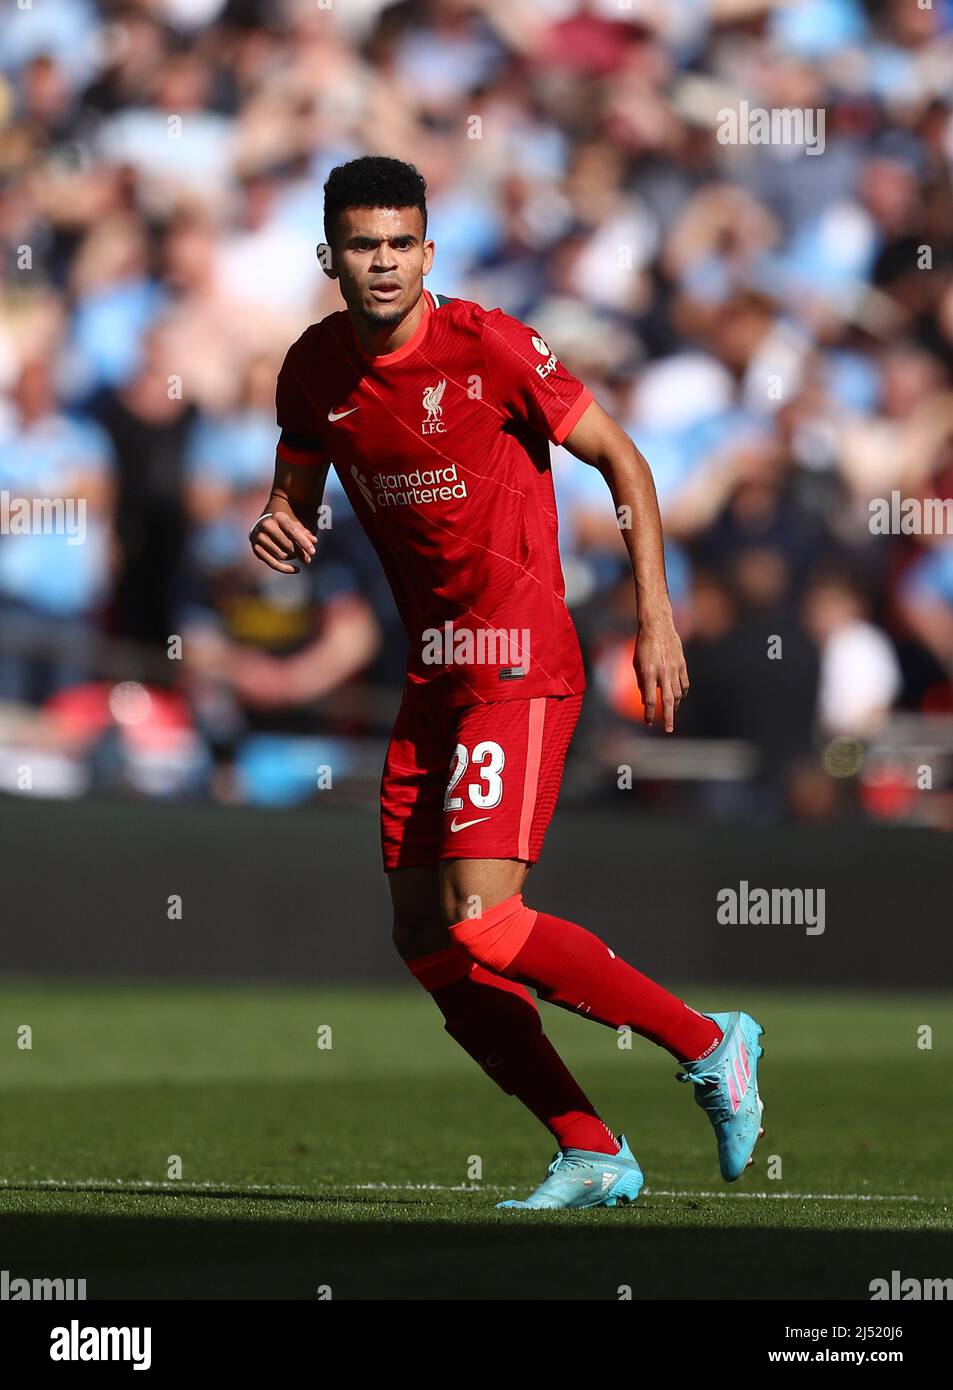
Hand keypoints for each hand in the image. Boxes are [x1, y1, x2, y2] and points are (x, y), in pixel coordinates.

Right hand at [249, 510, 316, 572]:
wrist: (266, 522)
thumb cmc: (286, 525)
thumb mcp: (297, 526)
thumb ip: (305, 533)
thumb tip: (314, 541)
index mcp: (278, 517)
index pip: (293, 532)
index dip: (304, 543)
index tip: (313, 552)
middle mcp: (266, 525)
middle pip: (288, 546)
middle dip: (300, 553)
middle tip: (309, 559)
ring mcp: (259, 537)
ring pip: (282, 555)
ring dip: (292, 557)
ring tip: (296, 554)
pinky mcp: (256, 549)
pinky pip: (273, 564)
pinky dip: (286, 569)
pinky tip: (297, 570)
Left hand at [633, 617, 689, 732]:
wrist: (658, 626)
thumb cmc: (643, 645)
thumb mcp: (636, 663)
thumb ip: (641, 682)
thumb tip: (645, 699)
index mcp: (648, 672)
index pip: (649, 699)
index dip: (648, 713)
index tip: (648, 722)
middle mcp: (663, 672)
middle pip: (667, 701)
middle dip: (668, 717)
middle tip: (668, 729)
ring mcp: (675, 668)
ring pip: (677, 694)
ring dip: (674, 706)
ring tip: (671, 713)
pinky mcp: (682, 664)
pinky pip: (684, 684)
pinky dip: (682, 693)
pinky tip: (679, 698)